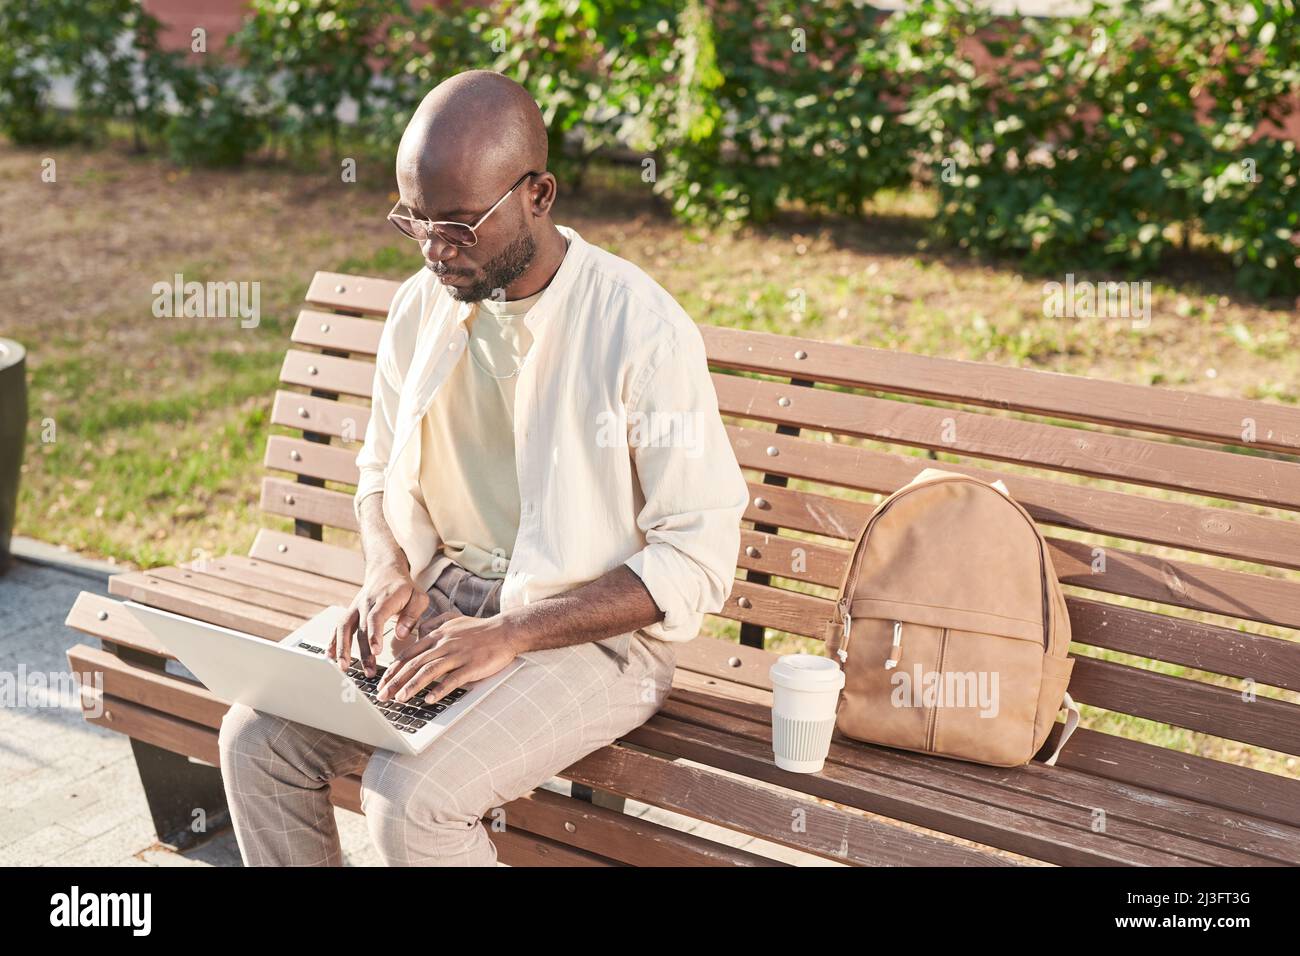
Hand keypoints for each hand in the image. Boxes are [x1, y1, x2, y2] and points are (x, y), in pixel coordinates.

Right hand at [328, 558, 427, 677]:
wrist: (386, 571)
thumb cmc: (404, 588)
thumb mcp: (418, 597)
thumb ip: (413, 615)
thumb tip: (402, 634)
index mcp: (385, 599)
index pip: (376, 617)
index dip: (374, 635)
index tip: (376, 651)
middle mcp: (366, 603)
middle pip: (360, 628)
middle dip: (363, 652)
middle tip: (369, 671)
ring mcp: (355, 607)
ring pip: (344, 627)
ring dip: (342, 649)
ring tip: (344, 667)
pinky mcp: (350, 612)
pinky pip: (338, 627)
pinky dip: (332, 641)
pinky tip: (330, 656)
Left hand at [375, 613, 521, 704]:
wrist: (507, 630)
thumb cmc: (480, 628)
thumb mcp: (453, 619)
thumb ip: (434, 624)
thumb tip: (419, 632)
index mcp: (438, 635)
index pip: (409, 653)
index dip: (393, 669)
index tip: (382, 682)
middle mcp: (444, 644)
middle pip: (414, 664)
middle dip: (395, 681)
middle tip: (382, 696)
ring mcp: (458, 655)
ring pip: (429, 671)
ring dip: (412, 686)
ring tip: (399, 699)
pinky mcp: (472, 665)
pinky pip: (453, 679)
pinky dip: (439, 690)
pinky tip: (429, 700)